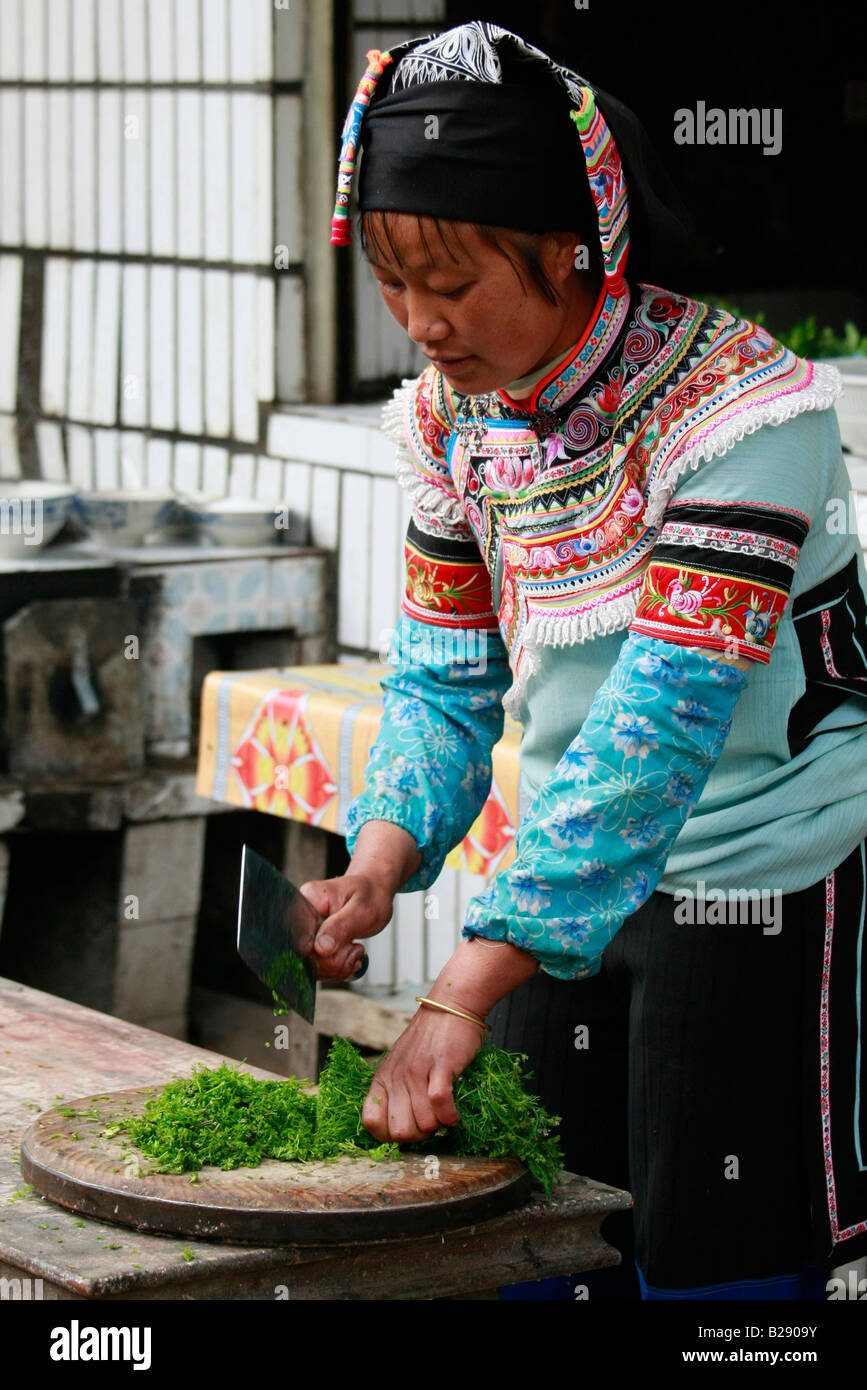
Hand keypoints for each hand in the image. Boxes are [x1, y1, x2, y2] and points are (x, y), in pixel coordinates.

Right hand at [299, 871, 393, 982]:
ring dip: (337, 966)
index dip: (323, 953)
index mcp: (309, 900)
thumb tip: (320, 948)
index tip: (348, 946)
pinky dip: (336, 968)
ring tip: (354, 950)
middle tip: (354, 949)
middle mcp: (301, 915)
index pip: (302, 938)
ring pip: (311, 965)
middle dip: (334, 962)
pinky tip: (349, 956)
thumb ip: (339, 927)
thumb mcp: (361, 910)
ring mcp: (305, 931)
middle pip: (305, 955)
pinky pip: (318, 967)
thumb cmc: (369, 895)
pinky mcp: (311, 943)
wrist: (373, 892)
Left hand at [361, 1005, 484, 1142]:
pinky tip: (454, 1112)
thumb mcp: (401, 1064)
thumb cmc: (429, 1039)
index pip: (371, 1122)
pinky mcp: (440, 1066)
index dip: (389, 1136)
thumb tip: (402, 1127)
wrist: (450, 1006)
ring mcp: (417, 1071)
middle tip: (430, 1122)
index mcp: (383, 1078)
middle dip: (418, 1135)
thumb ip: (397, 1091)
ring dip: (438, 1125)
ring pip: (425, 1124)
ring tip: (444, 1113)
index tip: (408, 1129)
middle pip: (400, 1132)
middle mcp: (396, 1076)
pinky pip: (441, 1105)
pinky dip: (450, 1116)